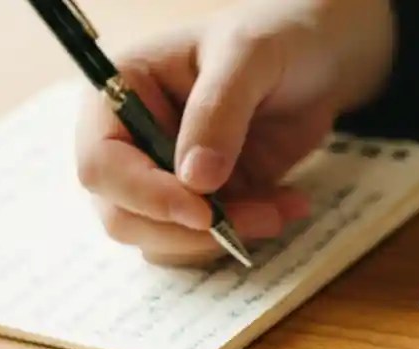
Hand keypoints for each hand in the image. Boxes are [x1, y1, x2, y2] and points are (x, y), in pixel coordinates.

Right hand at [75, 0, 394, 264]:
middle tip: (258, 218)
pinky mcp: (201, 202)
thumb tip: (196, 181)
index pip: (101, 163)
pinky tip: (286, 205)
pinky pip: (205, 240)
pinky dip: (245, 235)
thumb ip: (218, 111)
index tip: (202, 212)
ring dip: (222, 238)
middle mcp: (131, 141)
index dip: (144, 196)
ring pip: (163, 239)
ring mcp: (164, 176)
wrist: (317, 58)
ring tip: (280, 208)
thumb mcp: (247, 56)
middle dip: (188, 230)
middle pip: (123, 216)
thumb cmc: (273, 37)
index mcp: (120, 93)